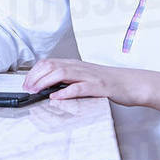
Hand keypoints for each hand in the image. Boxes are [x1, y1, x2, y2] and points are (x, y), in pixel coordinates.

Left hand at [23, 59, 144, 104]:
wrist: (132, 83)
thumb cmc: (109, 82)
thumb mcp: (85, 77)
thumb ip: (69, 79)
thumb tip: (48, 87)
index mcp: (75, 65)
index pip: (49, 62)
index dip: (34, 72)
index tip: (26, 83)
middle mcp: (80, 67)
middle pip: (51, 66)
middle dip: (35, 77)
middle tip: (27, 89)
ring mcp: (89, 76)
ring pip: (62, 73)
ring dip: (45, 82)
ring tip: (36, 92)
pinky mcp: (99, 87)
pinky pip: (80, 88)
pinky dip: (66, 92)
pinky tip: (57, 97)